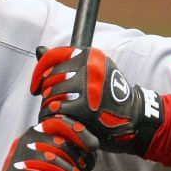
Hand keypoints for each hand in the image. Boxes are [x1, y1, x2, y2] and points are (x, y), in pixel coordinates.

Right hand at [0, 115, 94, 170]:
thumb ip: (74, 159)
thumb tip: (93, 150)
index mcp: (36, 135)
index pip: (59, 123)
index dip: (78, 132)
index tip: (93, 146)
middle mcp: (25, 143)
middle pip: (59, 144)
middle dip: (78, 163)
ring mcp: (16, 160)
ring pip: (50, 160)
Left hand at [31, 46, 163, 155]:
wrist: (133, 116)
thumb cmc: (108, 94)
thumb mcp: (92, 71)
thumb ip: (65, 61)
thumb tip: (39, 49)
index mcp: (90, 55)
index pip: (53, 57)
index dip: (39, 72)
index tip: (37, 86)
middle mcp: (89, 67)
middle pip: (50, 79)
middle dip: (47, 93)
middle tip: (55, 104)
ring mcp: (87, 87)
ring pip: (50, 95)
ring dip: (49, 107)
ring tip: (59, 113)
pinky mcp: (85, 107)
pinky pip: (55, 110)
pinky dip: (53, 117)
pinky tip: (61, 121)